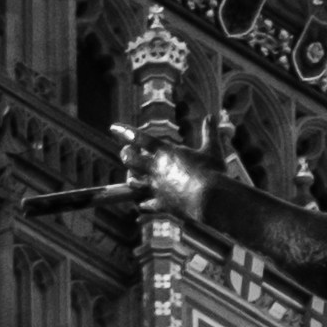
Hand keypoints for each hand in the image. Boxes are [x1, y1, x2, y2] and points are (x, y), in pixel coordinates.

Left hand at [113, 128, 233, 233]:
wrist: (211, 200)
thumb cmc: (213, 173)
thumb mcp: (213, 150)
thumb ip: (210, 132)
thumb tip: (212, 116)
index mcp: (166, 152)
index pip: (139, 138)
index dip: (125, 132)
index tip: (113, 128)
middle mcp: (156, 169)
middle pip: (130, 159)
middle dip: (126, 155)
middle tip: (125, 152)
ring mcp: (155, 188)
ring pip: (133, 183)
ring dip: (131, 180)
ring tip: (132, 179)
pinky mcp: (160, 206)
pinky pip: (144, 207)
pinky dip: (141, 207)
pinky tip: (138, 210)